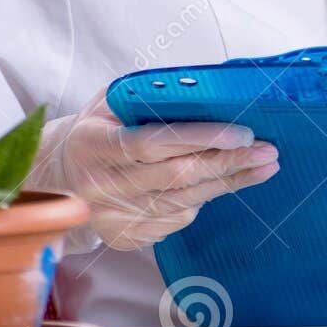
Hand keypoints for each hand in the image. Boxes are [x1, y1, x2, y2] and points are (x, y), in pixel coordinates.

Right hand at [30, 92, 279, 250]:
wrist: (58, 174)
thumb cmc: (99, 126)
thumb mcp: (112, 100)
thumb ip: (151, 95)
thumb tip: (208, 89)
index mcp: (93, 144)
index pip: (153, 143)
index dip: (202, 138)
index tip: (244, 133)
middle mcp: (99, 186)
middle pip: (176, 177)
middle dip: (229, 162)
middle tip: (268, 151)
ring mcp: (111, 217)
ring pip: (183, 202)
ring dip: (228, 183)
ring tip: (263, 166)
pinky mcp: (124, 237)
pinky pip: (176, 221)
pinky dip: (204, 200)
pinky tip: (225, 183)